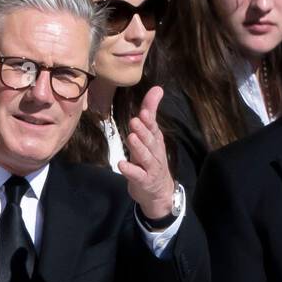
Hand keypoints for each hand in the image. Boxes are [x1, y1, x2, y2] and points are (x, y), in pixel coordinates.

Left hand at [118, 85, 175, 221]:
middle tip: (136, 121)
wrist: (160, 193)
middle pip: (150, 141)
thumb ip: (150, 113)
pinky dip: (130, 170)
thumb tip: (157, 88)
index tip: (144, 111)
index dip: (149, 119)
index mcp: (156, 141)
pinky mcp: (144, 181)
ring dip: (138, 147)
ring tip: (131, 137)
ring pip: (145, 157)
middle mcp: (155, 153)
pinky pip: (137, 175)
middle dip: (144, 131)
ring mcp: (150, 168)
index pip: (153, 127)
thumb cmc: (152, 161)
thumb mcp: (151, 136)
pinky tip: (121, 164)